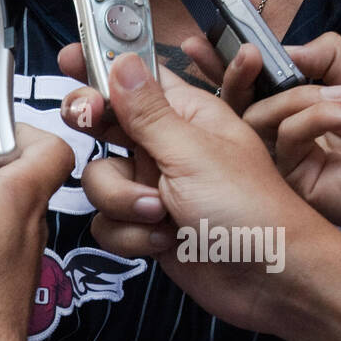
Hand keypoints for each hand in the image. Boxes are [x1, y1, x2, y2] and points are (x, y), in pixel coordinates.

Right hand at [60, 51, 324, 332]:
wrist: (272, 283)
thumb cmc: (250, 210)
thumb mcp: (193, 153)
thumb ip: (147, 111)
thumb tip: (121, 60)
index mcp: (185, 114)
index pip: (135, 77)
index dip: (101, 65)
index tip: (68, 58)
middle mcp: (165, 146)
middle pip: (104, 123)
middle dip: (93, 128)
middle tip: (88, 121)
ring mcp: (154, 187)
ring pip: (99, 178)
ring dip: (123, 200)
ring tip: (161, 213)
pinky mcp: (147, 226)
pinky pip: (108, 222)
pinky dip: (131, 235)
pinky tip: (164, 240)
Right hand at [237, 32, 340, 251]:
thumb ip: (326, 54)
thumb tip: (285, 48)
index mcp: (300, 108)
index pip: (253, 83)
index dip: (229, 64)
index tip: (207, 40)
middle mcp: (285, 132)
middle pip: (237, 103)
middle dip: (234, 73)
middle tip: (246, 54)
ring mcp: (286, 157)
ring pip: (257, 117)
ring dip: (297, 97)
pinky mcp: (293, 178)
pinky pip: (285, 136)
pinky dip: (316, 117)